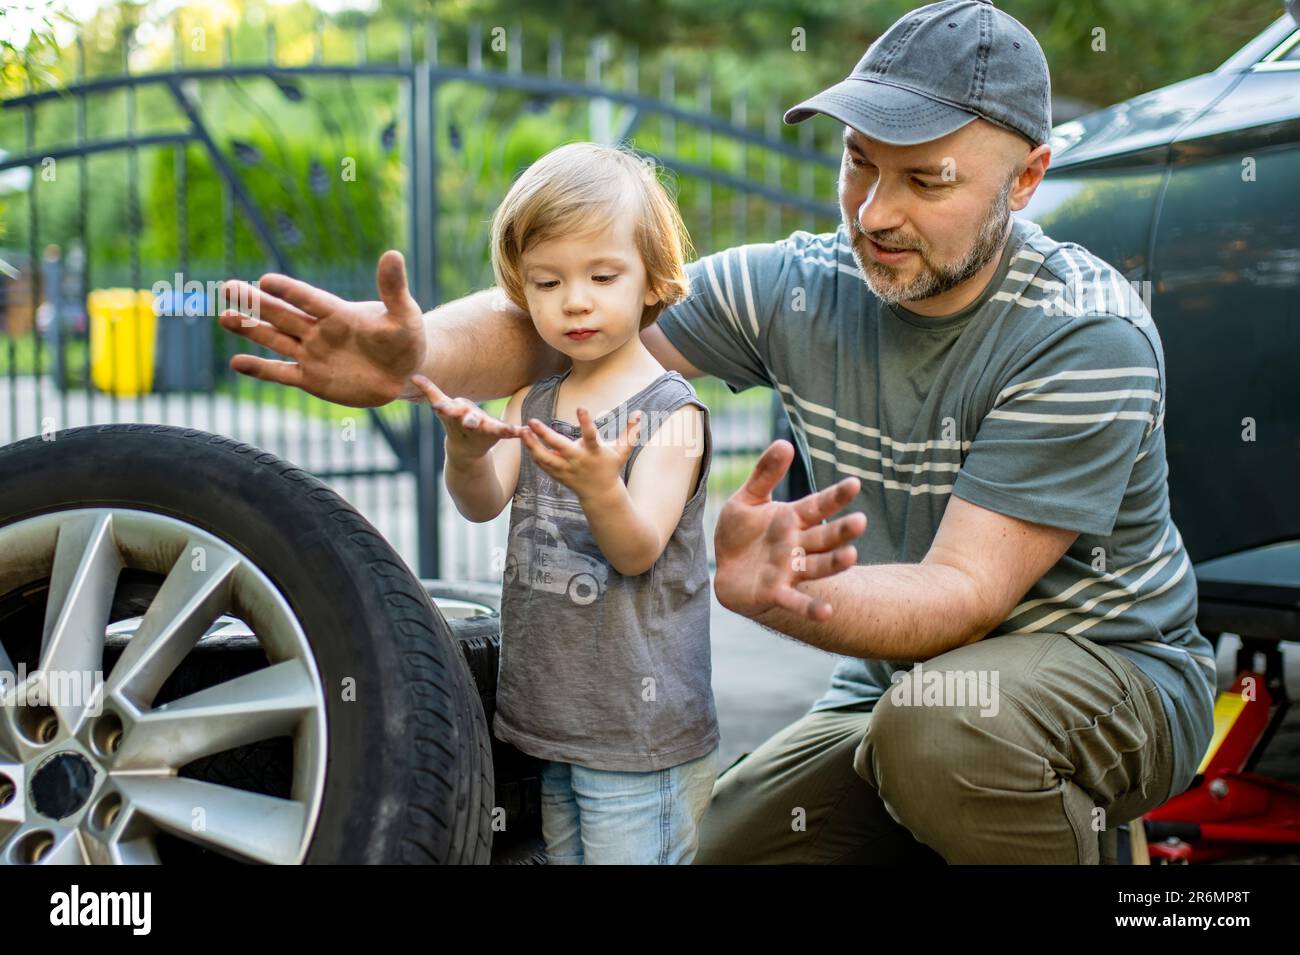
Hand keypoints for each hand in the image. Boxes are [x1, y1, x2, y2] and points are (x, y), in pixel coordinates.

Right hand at [217, 250, 423, 406]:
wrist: (403, 371)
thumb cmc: (405, 338)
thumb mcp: (404, 314)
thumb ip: (393, 288)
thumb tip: (393, 254)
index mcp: (338, 313)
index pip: (309, 300)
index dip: (290, 291)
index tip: (265, 281)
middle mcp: (319, 331)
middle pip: (283, 315)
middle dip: (257, 303)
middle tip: (228, 288)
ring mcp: (313, 354)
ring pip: (275, 340)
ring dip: (251, 330)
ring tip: (225, 317)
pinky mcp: (312, 378)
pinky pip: (282, 373)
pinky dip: (260, 369)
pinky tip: (236, 362)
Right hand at [410, 375, 524, 459]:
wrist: (465, 450)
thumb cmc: (455, 422)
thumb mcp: (444, 407)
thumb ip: (431, 392)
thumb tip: (413, 376)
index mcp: (455, 415)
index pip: (449, 411)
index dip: (445, 409)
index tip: (439, 407)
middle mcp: (469, 423)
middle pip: (469, 421)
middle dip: (470, 421)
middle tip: (470, 422)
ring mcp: (484, 430)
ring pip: (492, 428)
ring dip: (500, 429)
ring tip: (513, 430)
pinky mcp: (496, 433)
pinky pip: (508, 431)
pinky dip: (517, 431)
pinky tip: (525, 429)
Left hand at [519, 408, 642, 501]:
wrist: (600, 494)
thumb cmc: (611, 468)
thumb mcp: (623, 451)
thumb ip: (631, 432)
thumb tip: (640, 413)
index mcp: (594, 452)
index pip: (591, 435)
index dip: (587, 422)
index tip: (581, 407)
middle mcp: (578, 460)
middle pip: (559, 447)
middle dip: (545, 434)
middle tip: (532, 421)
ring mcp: (566, 469)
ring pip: (545, 457)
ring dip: (532, 445)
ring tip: (521, 431)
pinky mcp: (558, 475)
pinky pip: (542, 464)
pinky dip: (533, 454)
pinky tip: (524, 441)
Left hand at [713, 439, 865, 621]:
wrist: (726, 569)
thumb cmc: (741, 532)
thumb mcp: (748, 498)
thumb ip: (765, 473)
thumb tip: (785, 443)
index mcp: (793, 519)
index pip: (818, 505)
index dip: (835, 496)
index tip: (854, 483)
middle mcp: (797, 545)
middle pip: (824, 537)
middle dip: (841, 531)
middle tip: (861, 522)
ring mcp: (789, 570)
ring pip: (817, 566)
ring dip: (834, 563)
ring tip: (852, 557)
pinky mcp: (776, 593)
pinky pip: (796, 601)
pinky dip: (811, 608)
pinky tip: (827, 613)